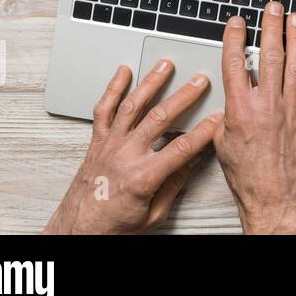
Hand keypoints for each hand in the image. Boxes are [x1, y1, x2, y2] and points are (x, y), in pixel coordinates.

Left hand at [44, 62, 218, 233]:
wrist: (77, 230)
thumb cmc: (113, 226)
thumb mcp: (153, 214)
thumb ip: (174, 184)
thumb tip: (193, 160)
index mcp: (143, 177)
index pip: (182, 148)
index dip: (204, 131)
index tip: (218, 118)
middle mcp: (125, 156)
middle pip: (160, 118)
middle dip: (184, 97)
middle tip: (200, 81)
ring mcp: (109, 146)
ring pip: (132, 107)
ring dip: (151, 83)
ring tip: (165, 65)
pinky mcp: (97, 142)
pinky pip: (103, 111)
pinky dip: (112, 89)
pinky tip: (123, 73)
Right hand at [215, 2, 295, 233]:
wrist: (274, 199)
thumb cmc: (248, 176)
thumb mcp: (222, 142)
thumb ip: (227, 111)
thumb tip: (232, 90)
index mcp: (240, 110)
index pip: (235, 63)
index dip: (234, 38)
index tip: (237, 22)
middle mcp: (268, 105)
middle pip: (269, 54)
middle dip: (270, 26)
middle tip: (272, 7)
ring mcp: (293, 109)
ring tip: (295, 18)